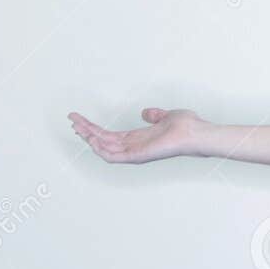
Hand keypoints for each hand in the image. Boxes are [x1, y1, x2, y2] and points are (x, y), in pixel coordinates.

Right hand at [67, 107, 202, 163]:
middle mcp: (134, 146)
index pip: (109, 135)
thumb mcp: (167, 116)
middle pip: (102, 140)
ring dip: (89, 137)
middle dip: (86, 131)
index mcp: (138, 138)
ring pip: (104, 148)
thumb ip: (154, 115)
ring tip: (77, 126)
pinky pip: (113, 156)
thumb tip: (146, 112)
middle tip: (72, 120)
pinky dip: (100, 149)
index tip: (80, 119)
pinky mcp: (138, 155)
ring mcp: (135, 152)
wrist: (197, 132)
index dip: (94, 128)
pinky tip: (91, 138)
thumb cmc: (187, 126)